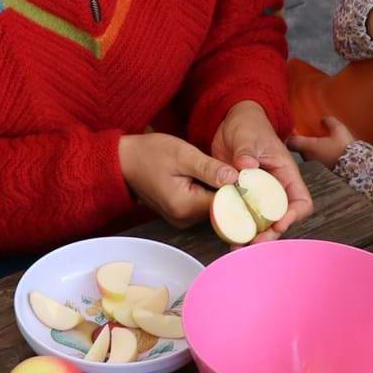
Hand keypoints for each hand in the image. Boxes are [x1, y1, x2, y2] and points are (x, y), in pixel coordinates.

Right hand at [119, 132, 235, 228]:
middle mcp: (184, 218)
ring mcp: (181, 218)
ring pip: (213, 208)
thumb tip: (236, 178)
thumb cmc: (150, 154)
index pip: (225, 205)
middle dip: (231, 191)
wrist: (125, 161)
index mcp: (185, 206)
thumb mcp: (183, 155)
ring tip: (229, 173)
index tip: (248, 176)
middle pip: (221, 209)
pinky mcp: (180, 213)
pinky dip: (210, 194)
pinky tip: (213, 179)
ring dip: (221, 193)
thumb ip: (210, 168)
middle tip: (242, 172)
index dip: (238, 191)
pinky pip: (202, 206)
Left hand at [212, 101, 313, 241]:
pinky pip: (242, 217)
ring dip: (252, 236)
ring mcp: (258, 195)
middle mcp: (275, 188)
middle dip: (270, 233)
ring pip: (261, 223)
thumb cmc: (248, 125)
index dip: (293, 215)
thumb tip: (246, 166)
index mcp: (286, 174)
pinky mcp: (241, 197)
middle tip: (254, 243)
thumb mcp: (248, 135)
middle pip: (280, 218)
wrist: (230, 123)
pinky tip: (227, 235)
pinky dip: (237, 227)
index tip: (278, 223)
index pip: (300, 201)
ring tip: (238, 245)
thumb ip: (247, 150)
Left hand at [289, 115, 352, 168]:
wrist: (356, 169)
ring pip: (308, 156)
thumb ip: (329, 122)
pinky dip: (319, 158)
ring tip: (323, 145)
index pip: (291, 142)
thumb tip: (324, 119)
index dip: (292, 135)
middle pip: (300, 149)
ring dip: (312, 151)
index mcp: (309, 147)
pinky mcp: (322, 173)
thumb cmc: (345, 150)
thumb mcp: (339, 130)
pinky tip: (329, 154)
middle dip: (304, 142)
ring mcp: (314, 167)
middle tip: (312, 136)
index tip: (295, 130)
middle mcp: (308, 158)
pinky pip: (316, 163)